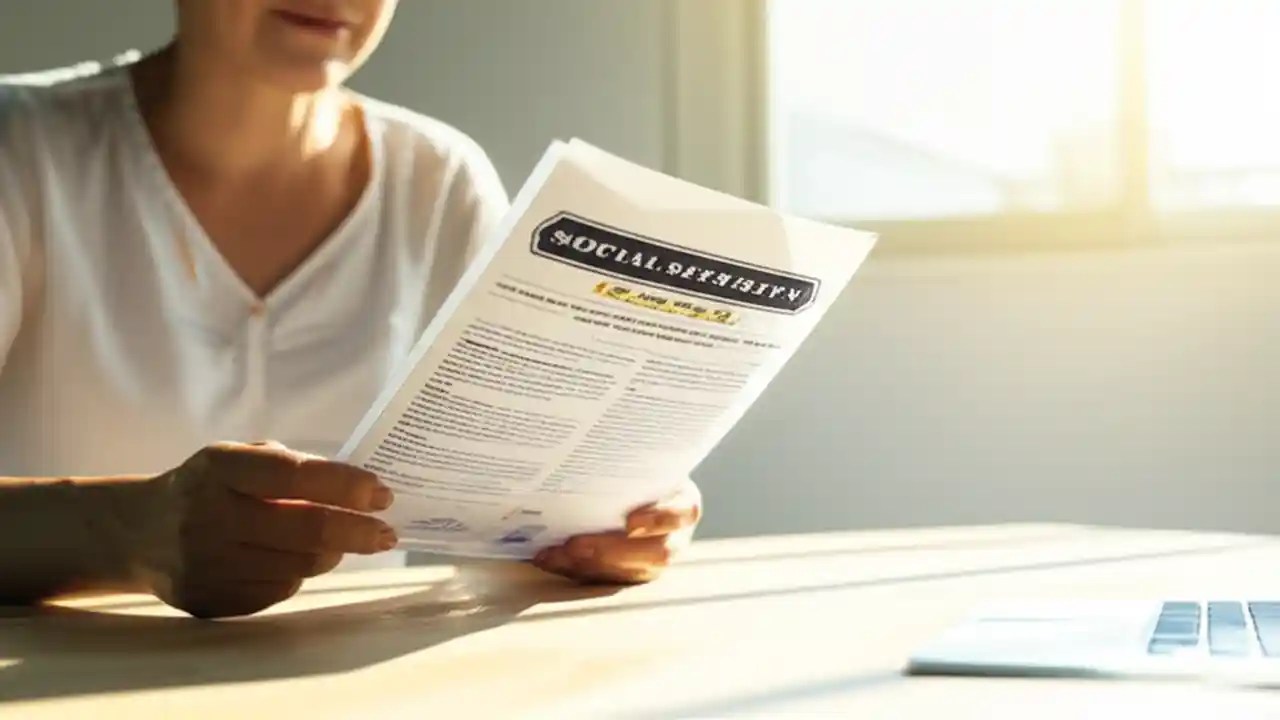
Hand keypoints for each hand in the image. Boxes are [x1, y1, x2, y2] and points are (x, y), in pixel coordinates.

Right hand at [128, 441, 397, 617]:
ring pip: (299, 566)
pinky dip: (298, 574)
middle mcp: (208, 516)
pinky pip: (277, 590)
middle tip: (387, 533)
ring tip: (342, 542)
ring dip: (333, 554)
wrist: (136, 532)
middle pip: (305, 530)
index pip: (294, 475)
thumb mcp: (236, 460)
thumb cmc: (206, 488)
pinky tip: (294, 560)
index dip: (345, 486)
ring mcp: (206, 564)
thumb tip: (356, 491)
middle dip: (358, 531)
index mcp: (217, 468)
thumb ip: (289, 468)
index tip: (381, 494)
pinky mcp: (208, 600)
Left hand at [532, 478, 700, 584]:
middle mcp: (675, 538)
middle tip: (575, 544)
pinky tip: (549, 558)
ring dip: (588, 565)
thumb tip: (597, 452)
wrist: (640, 488)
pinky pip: (605, 579)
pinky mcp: (629, 575)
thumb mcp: (645, 466)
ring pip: (628, 573)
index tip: (630, 523)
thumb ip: (631, 467)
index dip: (660, 520)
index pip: (683, 513)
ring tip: (555, 554)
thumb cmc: (640, 473)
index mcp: (684, 504)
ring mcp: (653, 561)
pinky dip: (574, 569)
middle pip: (655, 553)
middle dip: (611, 551)